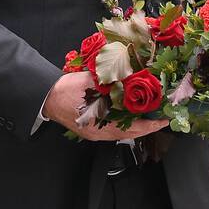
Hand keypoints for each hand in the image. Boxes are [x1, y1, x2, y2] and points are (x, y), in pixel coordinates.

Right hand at [43, 71, 168, 141]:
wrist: (45, 97)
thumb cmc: (64, 91)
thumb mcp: (89, 81)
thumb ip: (109, 79)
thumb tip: (128, 74)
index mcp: (99, 125)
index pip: (131, 129)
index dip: (149, 125)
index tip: (163, 120)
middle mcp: (99, 133)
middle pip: (129, 133)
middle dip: (147, 126)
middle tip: (162, 117)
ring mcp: (94, 132)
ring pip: (122, 132)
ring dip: (137, 125)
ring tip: (150, 115)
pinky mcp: (91, 128)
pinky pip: (113, 128)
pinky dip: (125, 122)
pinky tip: (130, 113)